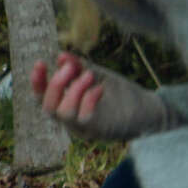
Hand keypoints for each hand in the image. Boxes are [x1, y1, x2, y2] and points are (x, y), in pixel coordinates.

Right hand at [30, 52, 180, 141]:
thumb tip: (60, 56)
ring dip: (73, 90)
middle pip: (47, 106)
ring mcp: (82, 128)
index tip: (41, 63)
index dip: (38, 81)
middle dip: (56, 84)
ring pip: (63, 112)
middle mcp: (69, 120)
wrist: (150, 111)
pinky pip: (84, 117)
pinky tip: (100, 88)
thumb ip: (79, 67)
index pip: (42, 97)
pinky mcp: (98, 131)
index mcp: (66, 106)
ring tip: (89, 75)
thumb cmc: (121, 94)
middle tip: (70, 67)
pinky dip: (88, 99)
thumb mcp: (97, 76)